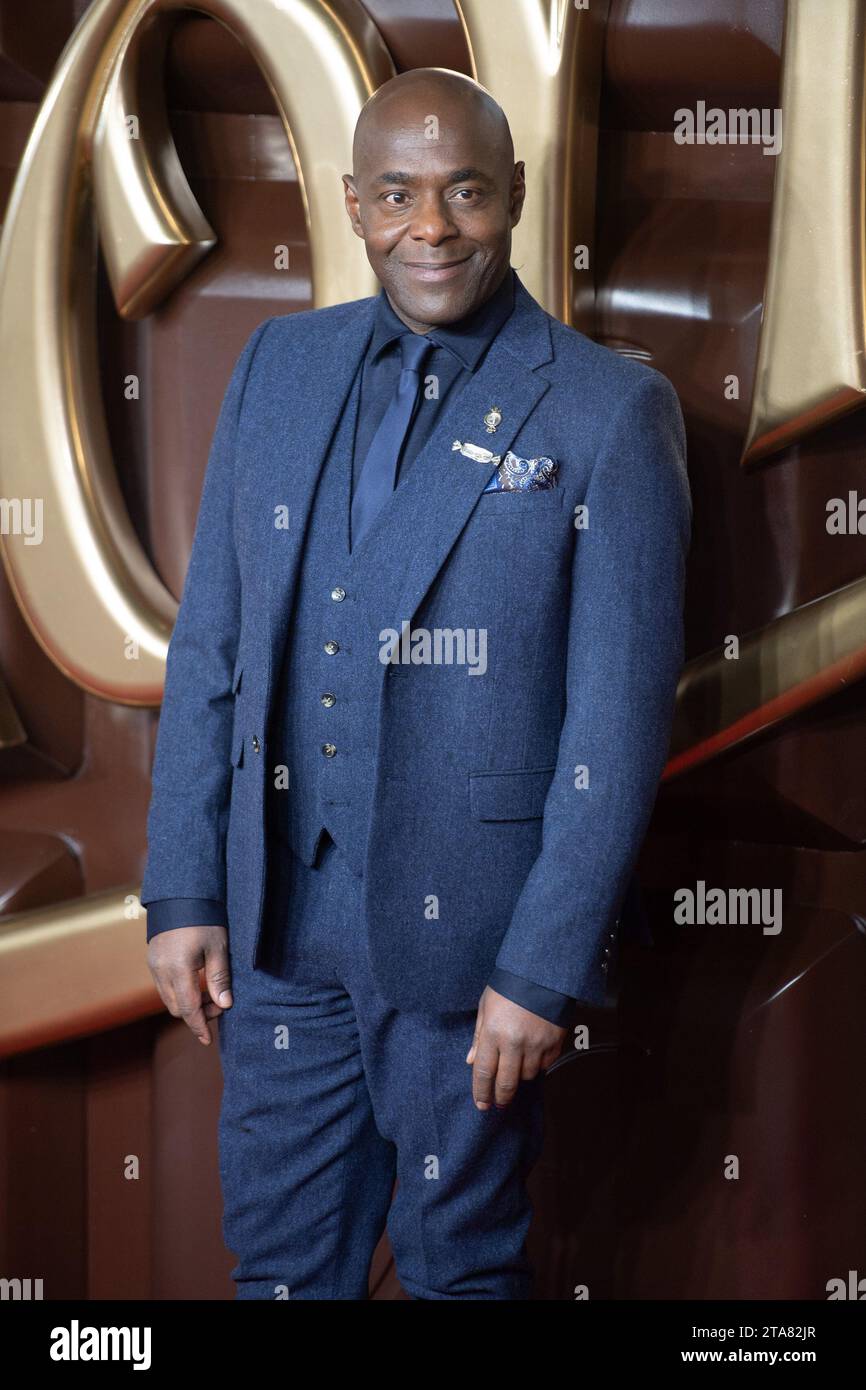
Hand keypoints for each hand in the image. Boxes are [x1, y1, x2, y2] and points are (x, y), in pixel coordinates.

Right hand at [147, 925, 232, 1045]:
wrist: (180, 896)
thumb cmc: (204, 919)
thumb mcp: (218, 947)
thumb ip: (219, 978)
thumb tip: (224, 1004)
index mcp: (178, 969)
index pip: (188, 1008)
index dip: (199, 1026)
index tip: (208, 1040)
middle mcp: (161, 971)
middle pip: (176, 1008)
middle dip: (196, 1014)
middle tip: (219, 1005)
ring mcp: (154, 965)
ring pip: (168, 999)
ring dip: (187, 1004)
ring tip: (210, 994)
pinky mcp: (153, 960)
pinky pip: (164, 986)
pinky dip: (179, 992)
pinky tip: (196, 984)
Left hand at [466, 986, 566, 1109]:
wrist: (542, 973)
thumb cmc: (509, 987)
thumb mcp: (486, 1007)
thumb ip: (479, 1036)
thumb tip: (471, 1061)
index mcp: (493, 1033)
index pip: (484, 1072)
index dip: (481, 1092)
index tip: (481, 1104)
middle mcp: (514, 1043)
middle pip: (506, 1083)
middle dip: (500, 1097)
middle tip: (498, 1104)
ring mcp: (536, 1045)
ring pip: (527, 1076)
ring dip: (520, 1077)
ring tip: (516, 1068)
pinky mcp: (554, 1043)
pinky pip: (545, 1066)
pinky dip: (538, 1066)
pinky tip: (533, 1057)